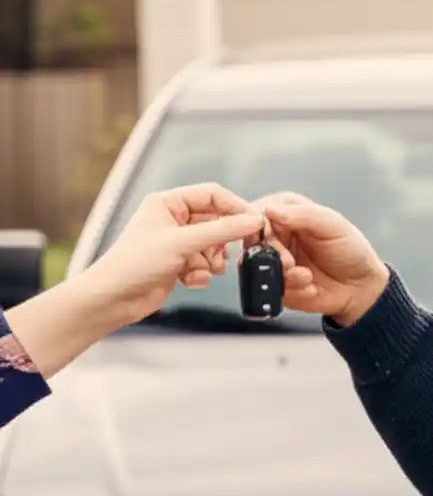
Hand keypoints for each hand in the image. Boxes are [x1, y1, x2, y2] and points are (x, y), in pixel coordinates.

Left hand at [84, 182, 266, 325]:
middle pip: (216, 222)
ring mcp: (177, 242)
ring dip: (211, 260)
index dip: (235, 207)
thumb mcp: (183, 243)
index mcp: (168, 202)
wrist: (112, 300)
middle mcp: (173, 219)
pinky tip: (188, 280)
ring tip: (201, 269)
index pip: (212, 195)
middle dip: (221, 241)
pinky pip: (205, 263)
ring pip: (214, 245)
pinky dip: (201, 273)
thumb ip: (222, 231)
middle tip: (233, 252)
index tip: (256, 222)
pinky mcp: (179, 262)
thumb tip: (255, 220)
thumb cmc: (136, 264)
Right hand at [253, 192, 389, 325]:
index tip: (269, 238)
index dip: (257, 225)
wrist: (361, 287)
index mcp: (286, 211)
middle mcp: (275, 234)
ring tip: (306, 277)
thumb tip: (269, 209)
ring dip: (282, 275)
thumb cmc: (350, 249)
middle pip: (252, 242)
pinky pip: (267, 289)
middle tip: (291, 263)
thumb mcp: (333, 225)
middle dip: (272, 255)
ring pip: (255, 268)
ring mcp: (272, 261)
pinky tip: (310, 288)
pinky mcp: (274, 284)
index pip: (256, 212)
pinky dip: (291, 290)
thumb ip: (303, 215)